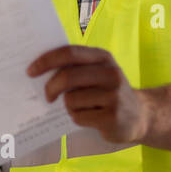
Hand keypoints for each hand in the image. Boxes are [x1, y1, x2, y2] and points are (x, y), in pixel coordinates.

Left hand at [27, 45, 149, 144]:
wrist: (140, 115)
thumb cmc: (108, 93)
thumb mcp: (97, 73)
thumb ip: (75, 68)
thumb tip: (38, 71)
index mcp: (103, 57)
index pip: (69, 52)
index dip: (46, 61)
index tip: (30, 71)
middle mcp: (111, 73)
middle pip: (67, 76)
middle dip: (50, 88)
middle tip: (46, 97)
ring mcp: (114, 95)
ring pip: (71, 100)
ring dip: (69, 107)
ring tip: (81, 108)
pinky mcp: (112, 117)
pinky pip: (79, 117)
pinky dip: (78, 118)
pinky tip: (91, 118)